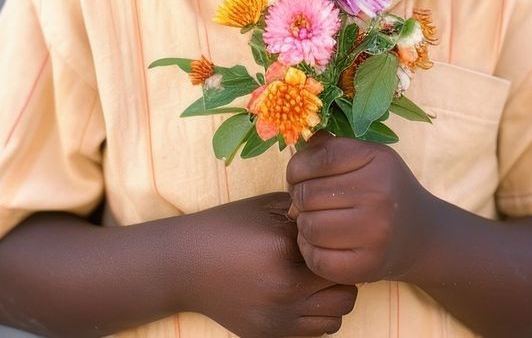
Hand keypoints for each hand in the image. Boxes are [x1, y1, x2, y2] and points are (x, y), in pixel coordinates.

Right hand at [182, 192, 357, 336]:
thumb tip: (337, 217)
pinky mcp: (268, 336)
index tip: (331, 237)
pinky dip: (315, 317)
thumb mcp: (267, 206)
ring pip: (335, 319)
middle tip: (325, 260)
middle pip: (345, 293)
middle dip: (341, 276)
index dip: (339, 244)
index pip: (339, 254)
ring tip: (313, 280)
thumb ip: (305, 212)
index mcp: (283, 251)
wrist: (185, 264)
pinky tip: (299, 296)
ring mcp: (276, 319)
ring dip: (331, 300)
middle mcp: (284, 290)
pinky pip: (313, 334)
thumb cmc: (227, 227)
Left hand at [286, 134, 434, 284]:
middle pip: (308, 194)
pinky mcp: (368, 266)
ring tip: (316, 219)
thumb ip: (331, 147)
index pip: (319, 158)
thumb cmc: (385, 189)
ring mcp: (375, 234)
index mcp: (378, 160)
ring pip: (308, 227)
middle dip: (299, 197)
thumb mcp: (368, 156)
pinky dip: (309, 250)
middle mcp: (380, 196)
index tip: (298, 175)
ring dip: (303, 223)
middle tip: (307, 201)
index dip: (298, 167)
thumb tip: (297, 148)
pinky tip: (320, 241)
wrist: (422, 235)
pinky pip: (316, 259)